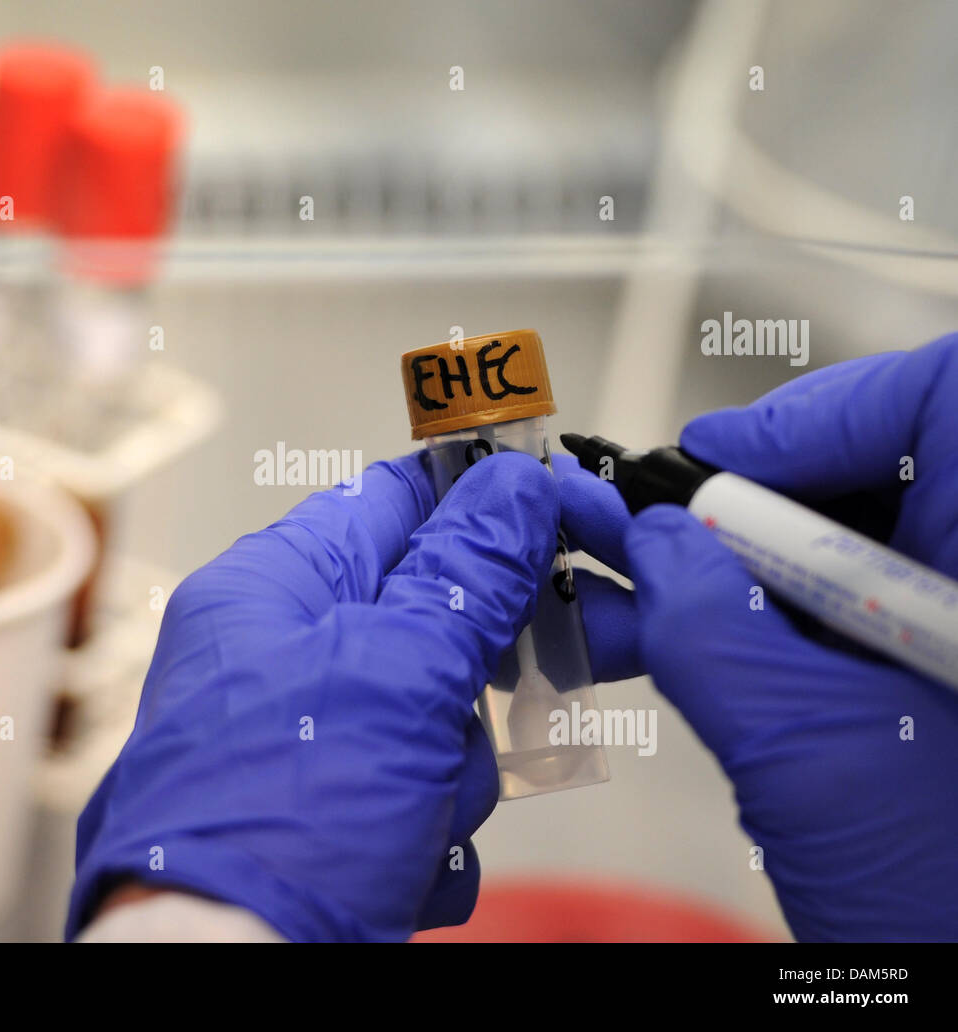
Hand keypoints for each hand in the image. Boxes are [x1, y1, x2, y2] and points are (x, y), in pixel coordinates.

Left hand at [66, 451, 560, 941]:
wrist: (227, 965)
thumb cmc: (275, 816)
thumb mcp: (395, 673)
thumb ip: (467, 578)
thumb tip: (515, 490)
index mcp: (275, 588)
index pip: (393, 502)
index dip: (481, 504)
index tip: (559, 514)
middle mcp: (282, 653)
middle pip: (430, 618)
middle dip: (478, 676)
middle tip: (520, 689)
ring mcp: (308, 736)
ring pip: (438, 717)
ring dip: (454, 771)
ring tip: (420, 810)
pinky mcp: (330, 807)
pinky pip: (419, 790)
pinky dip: (430, 830)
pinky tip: (404, 859)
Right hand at [558, 333, 957, 941]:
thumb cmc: (957, 912)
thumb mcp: (814, 758)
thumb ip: (714, 631)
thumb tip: (651, 546)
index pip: (935, 400)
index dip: (811, 416)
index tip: (706, 467)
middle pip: (889, 472)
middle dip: (754, 509)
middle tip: (660, 552)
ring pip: (867, 551)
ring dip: (751, 578)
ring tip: (651, 616)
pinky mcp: (951, 682)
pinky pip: (866, 620)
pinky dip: (782, 631)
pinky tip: (704, 656)